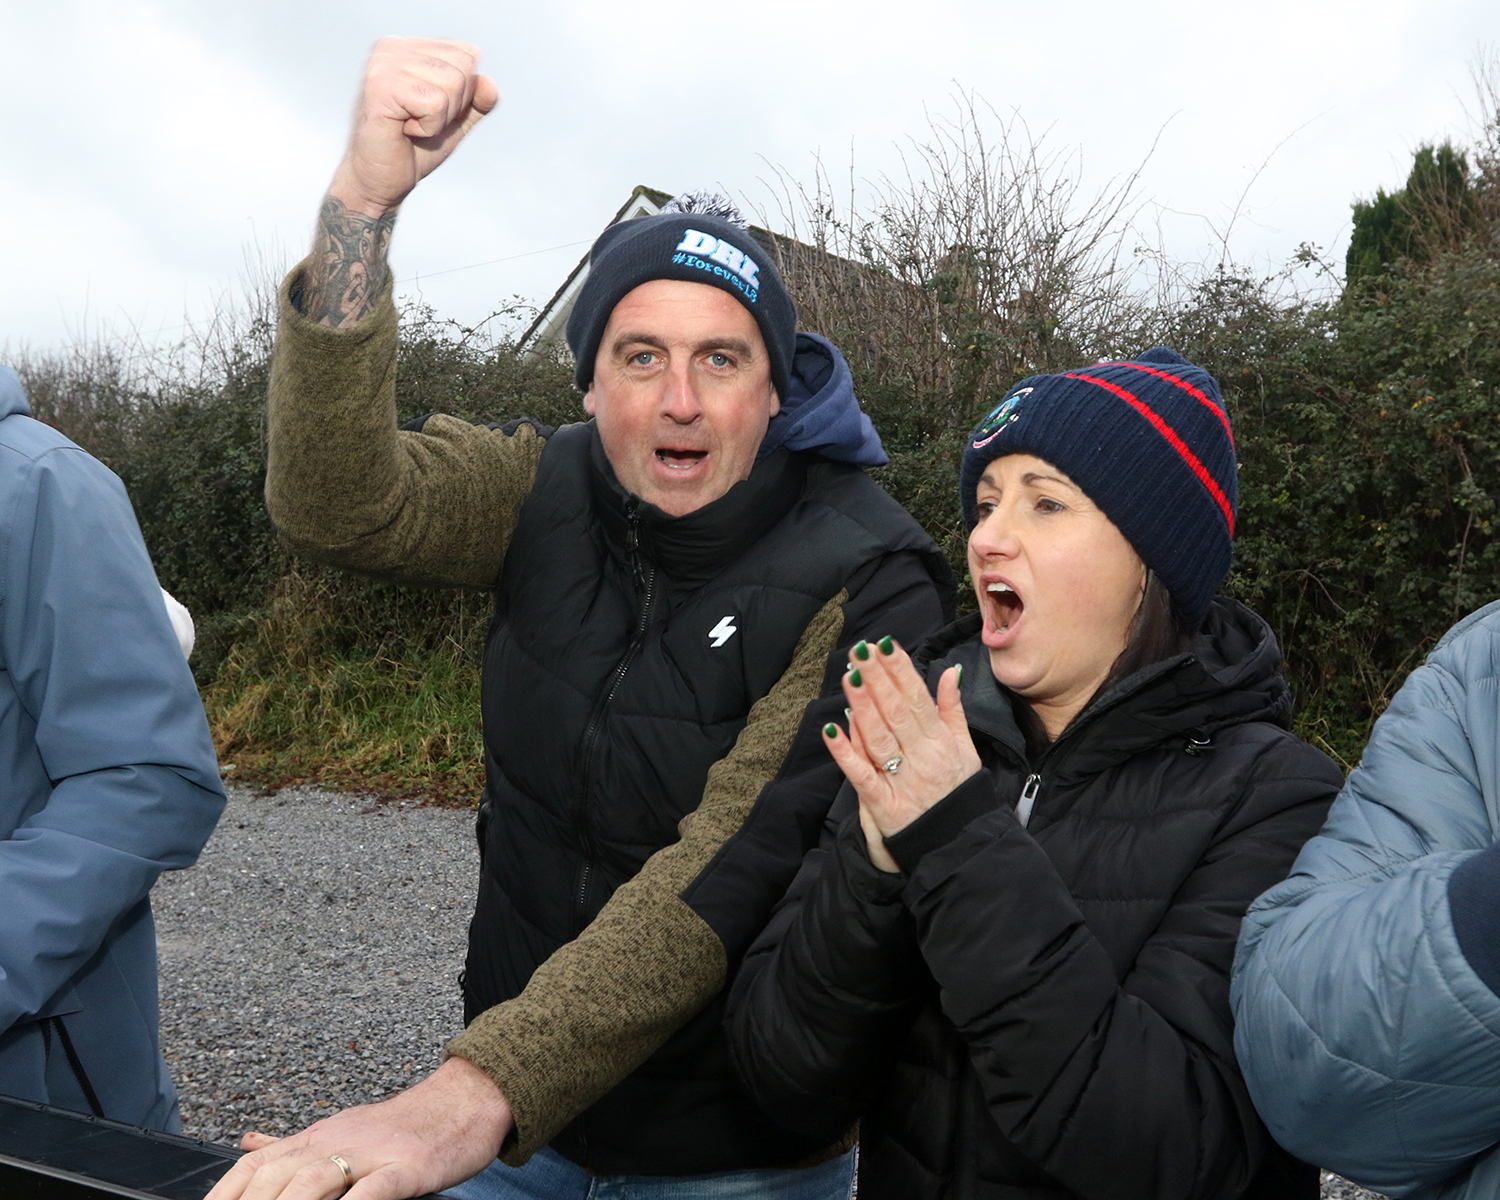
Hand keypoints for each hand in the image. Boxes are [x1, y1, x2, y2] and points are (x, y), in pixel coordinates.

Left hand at [205, 1056, 510, 1199]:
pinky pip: (375, 1189)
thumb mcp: (342, 1127)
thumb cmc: (403, 1124)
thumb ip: (293, 1141)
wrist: (463, 1099)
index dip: (225, 1196)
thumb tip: (246, 1142)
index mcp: (317, 1137)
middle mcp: (336, 1142)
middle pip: (277, 1178)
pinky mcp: (407, 1166)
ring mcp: (372, 1154)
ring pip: (316, 1180)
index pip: (255, 1166)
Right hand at [330, 37, 499, 216]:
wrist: (380, 180)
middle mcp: (394, 47)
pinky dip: (428, 128)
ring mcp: (384, 63)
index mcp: (411, 47)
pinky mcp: (381, 86)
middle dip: (453, 107)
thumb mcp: (457, 120)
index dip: (464, 94)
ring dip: (439, 119)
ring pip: (453, 85)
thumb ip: (478, 100)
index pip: (469, 54)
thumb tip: (488, 83)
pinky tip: (403, 130)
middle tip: (420, 121)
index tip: (431, 110)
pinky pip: (435, 104)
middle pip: (464, 69)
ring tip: (410, 125)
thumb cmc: (414, 148)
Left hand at [823, 639, 979, 871]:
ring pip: (879, 739)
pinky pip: (861, 775)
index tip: (884, 645)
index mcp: (941, 743)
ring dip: (863, 707)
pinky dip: (845, 753)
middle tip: (859, 651)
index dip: (900, 671)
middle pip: (896, 713)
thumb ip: (952, 709)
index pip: (918, 699)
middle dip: (877, 679)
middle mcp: (922, 759)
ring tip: (849, 678)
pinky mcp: (882, 805)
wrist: (957, 845)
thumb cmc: (957, 791)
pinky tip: (830, 730)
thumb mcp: (965, 749)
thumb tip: (950, 671)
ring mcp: (901, 782)